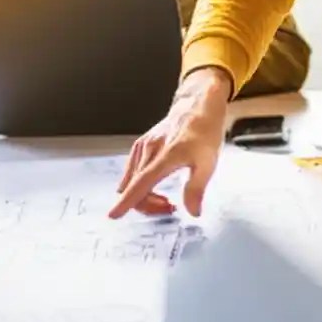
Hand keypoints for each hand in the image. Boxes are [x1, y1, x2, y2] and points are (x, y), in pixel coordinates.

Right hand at [109, 68, 232, 218]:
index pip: (141, 183)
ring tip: (167, 199)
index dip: (126, 201)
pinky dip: (139, 185)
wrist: (197, 107)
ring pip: (131, 181)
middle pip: (135, 188)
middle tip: (170, 208)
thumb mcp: (208, 163)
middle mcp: (149, 150)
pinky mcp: (140, 145)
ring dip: (144, 197)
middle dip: (148, 205)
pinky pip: (131, 172)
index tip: (113, 214)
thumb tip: (192, 212)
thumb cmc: (205, 133)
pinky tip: (155, 187)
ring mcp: (142, 147)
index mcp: (166, 156)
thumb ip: (196, 189)